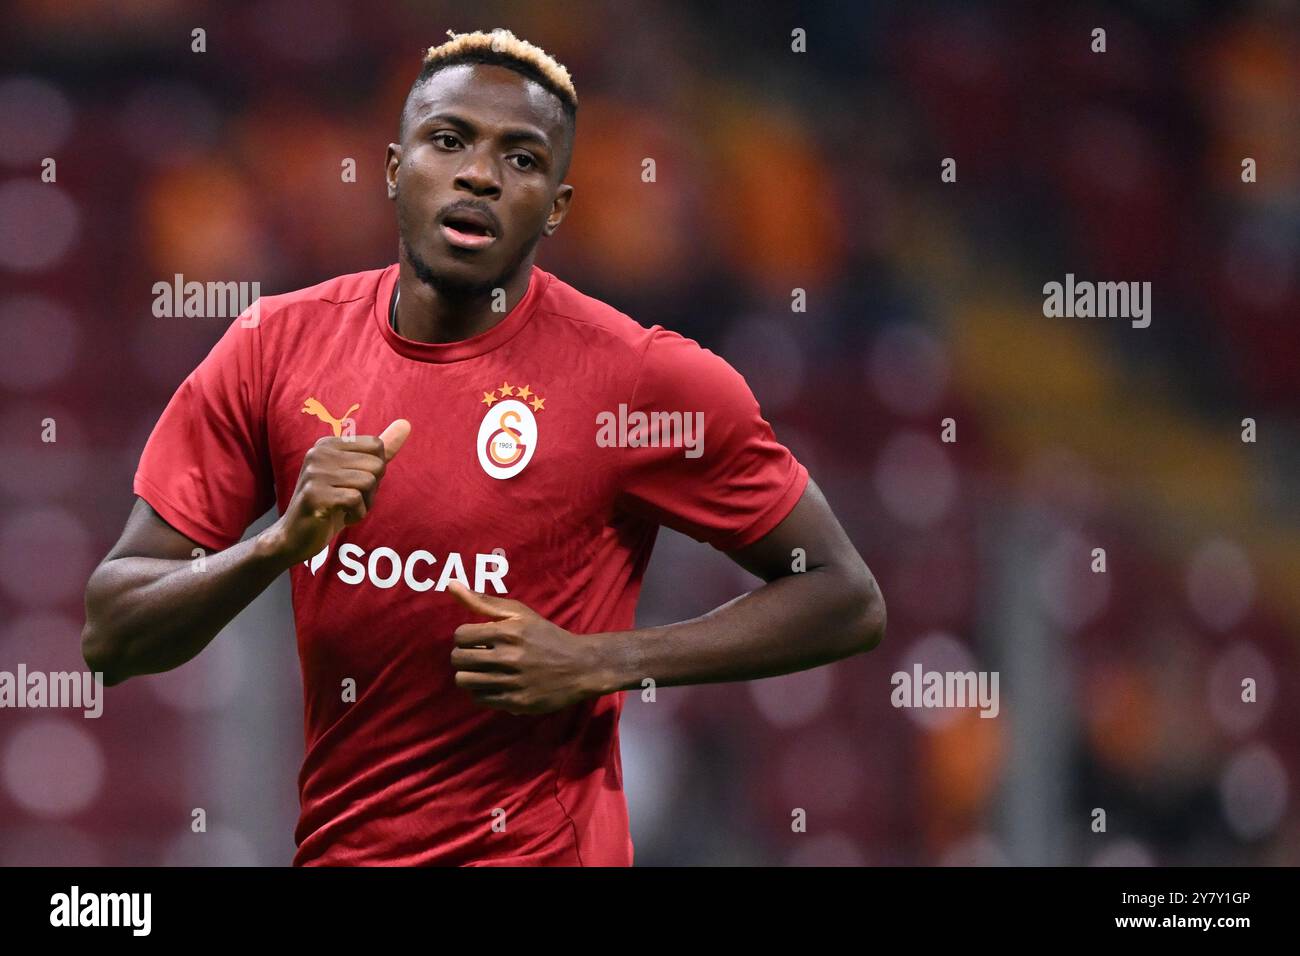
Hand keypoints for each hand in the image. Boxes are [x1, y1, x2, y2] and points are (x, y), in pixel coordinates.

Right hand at [264, 419, 410, 565]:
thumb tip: (406, 423)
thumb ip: (380, 450)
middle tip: (350, 500)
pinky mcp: (314, 495)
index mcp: (329, 443)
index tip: (354, 484)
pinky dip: (356, 514)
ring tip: (344, 508)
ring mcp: (315, 473)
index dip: (375, 471)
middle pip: (376, 465)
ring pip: (368, 482)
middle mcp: (319, 452)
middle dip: (372, 490)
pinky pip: (356, 499)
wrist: (297, 535)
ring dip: (364, 503)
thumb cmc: (332, 503)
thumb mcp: (357, 473)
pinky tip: (340, 517)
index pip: (377, 445)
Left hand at [448, 583, 601, 714]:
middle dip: (463, 655)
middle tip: (477, 655)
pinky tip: (494, 683)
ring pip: (465, 681)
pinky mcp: (516, 702)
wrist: (581, 666)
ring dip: (470, 674)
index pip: (460, 635)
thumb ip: (483, 601)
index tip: (476, 639)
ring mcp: (512, 682)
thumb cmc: (546, 636)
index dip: (465, 636)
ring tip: (483, 670)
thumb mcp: (520, 613)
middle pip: (458, 659)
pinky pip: (480, 698)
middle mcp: (509, 657)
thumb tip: (450, 585)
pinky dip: (481, 691)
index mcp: (508, 632)